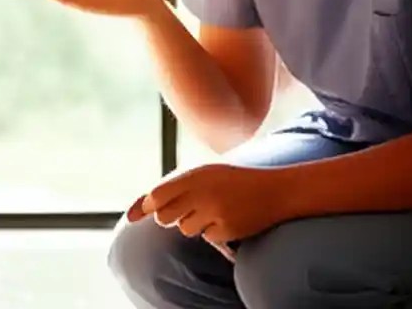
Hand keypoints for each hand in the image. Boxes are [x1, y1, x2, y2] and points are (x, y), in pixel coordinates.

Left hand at [127, 164, 287, 261]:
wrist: (276, 190)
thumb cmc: (235, 181)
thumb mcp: (206, 174)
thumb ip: (177, 186)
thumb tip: (144, 205)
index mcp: (195, 175)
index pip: (157, 195)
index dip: (145, 207)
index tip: (134, 216)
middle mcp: (202, 192)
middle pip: (165, 217)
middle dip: (169, 217)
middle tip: (188, 209)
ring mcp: (215, 212)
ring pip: (185, 229)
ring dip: (194, 224)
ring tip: (214, 211)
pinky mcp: (227, 229)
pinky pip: (206, 237)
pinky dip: (214, 232)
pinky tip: (229, 219)